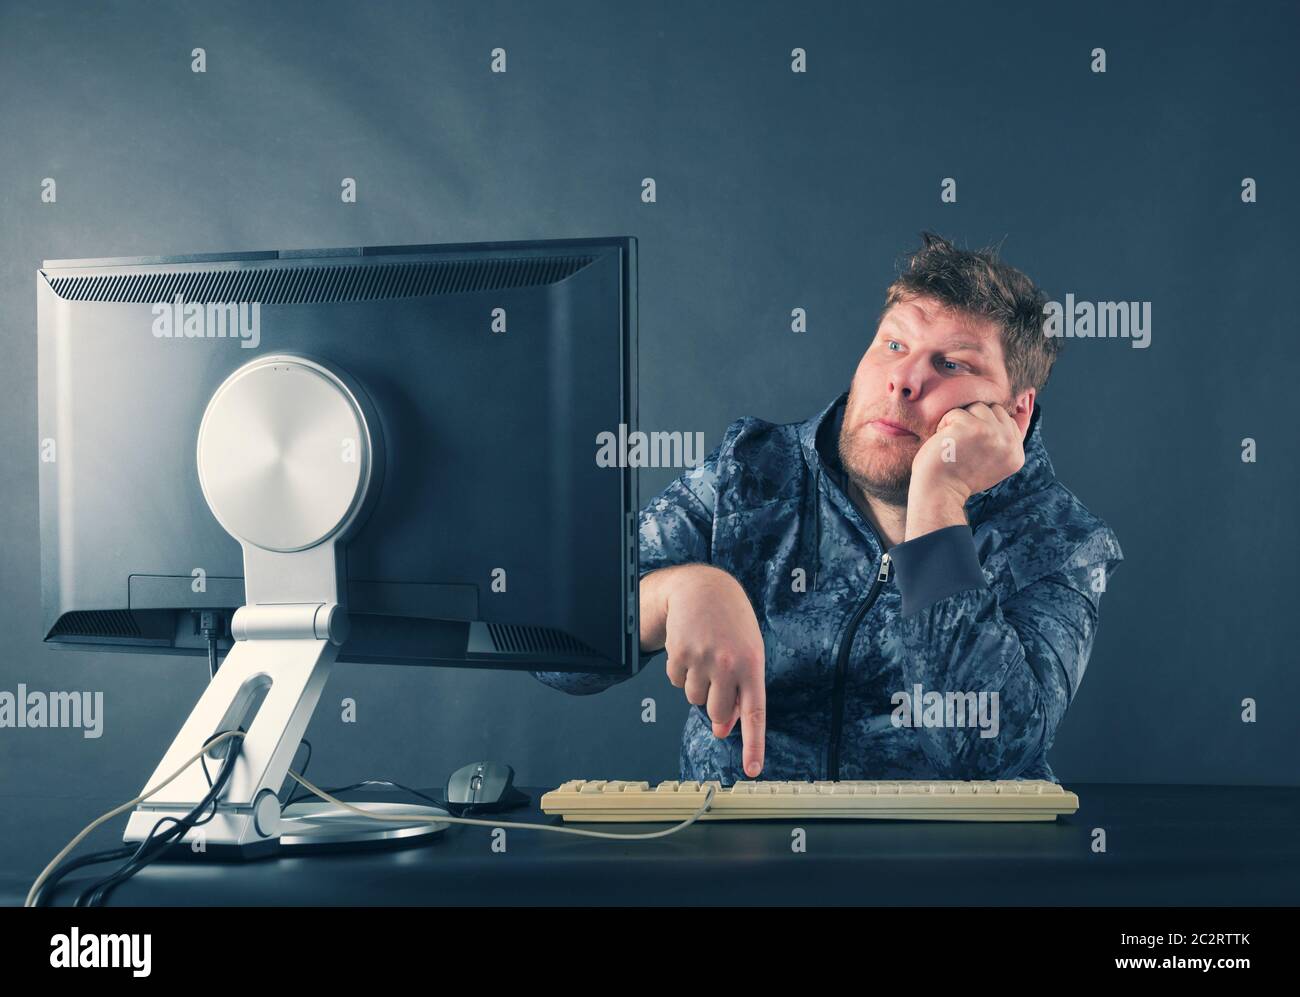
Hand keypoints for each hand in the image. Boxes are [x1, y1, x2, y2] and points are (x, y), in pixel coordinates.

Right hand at [660, 566, 766, 777]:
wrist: (702, 588)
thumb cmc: (731, 622)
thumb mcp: (746, 653)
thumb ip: (740, 691)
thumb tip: (723, 729)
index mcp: (752, 664)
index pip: (755, 712)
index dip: (753, 744)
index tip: (753, 769)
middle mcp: (727, 664)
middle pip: (718, 712)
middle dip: (716, 706)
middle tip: (717, 676)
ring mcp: (701, 660)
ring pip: (694, 699)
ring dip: (698, 684)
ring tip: (705, 653)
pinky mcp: (678, 655)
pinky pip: (677, 682)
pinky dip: (681, 671)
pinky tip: (690, 647)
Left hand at [905, 402, 1025, 539]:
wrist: (939, 492)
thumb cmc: (959, 477)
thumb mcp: (993, 461)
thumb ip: (1008, 438)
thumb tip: (1024, 408)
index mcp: (1017, 454)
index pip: (1007, 420)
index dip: (985, 428)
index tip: (972, 447)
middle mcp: (1009, 444)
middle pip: (993, 410)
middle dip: (974, 422)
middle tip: (963, 446)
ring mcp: (994, 434)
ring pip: (977, 407)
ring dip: (959, 422)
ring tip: (954, 443)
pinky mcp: (974, 428)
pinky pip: (956, 412)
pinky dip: (945, 425)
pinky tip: (945, 443)